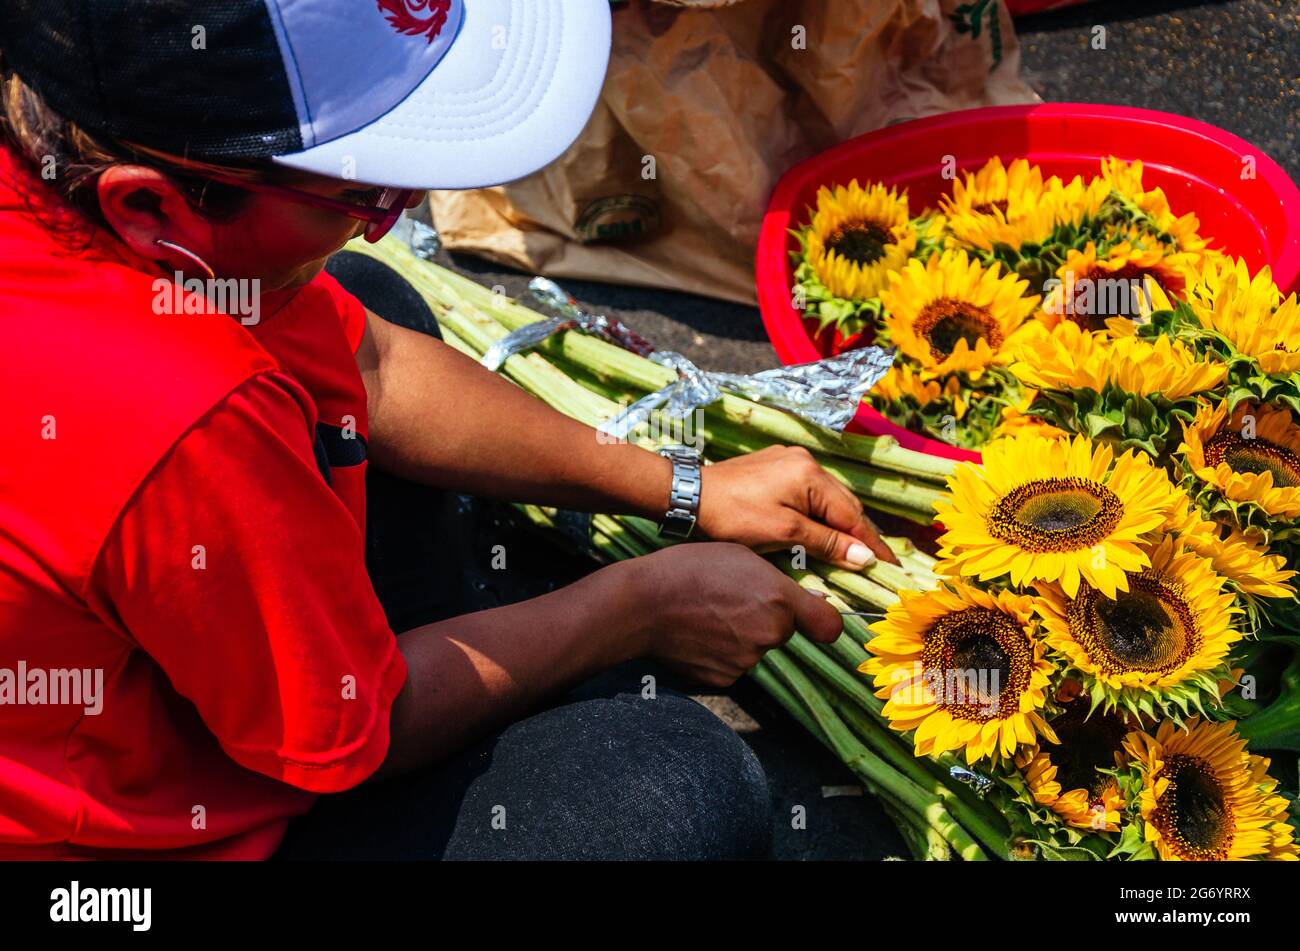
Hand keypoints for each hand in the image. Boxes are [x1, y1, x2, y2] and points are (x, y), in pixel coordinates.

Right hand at [628, 543, 843, 686]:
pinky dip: (721, 653)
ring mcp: (748, 661)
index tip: (819, 618)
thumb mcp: (741, 555)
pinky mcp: (725, 680)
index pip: (829, 625)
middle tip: (732, 600)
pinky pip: (733, 665)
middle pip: (783, 631)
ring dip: (742, 635)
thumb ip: (777, 580)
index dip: (825, 621)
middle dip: (767, 618)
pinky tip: (699, 634)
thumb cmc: (689, 569)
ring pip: (756, 648)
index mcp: (779, 599)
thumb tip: (803, 601)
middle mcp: (770, 633)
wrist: (642, 604)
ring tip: (708, 614)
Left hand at [696, 445, 899, 569]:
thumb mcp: (784, 533)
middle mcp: (805, 461)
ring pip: (827, 500)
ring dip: (840, 526)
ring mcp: (788, 462)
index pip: (852, 515)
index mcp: (811, 474)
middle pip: (843, 505)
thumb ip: (826, 543)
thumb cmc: (733, 517)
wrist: (688, 497)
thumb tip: (864, 558)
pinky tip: (823, 531)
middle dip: (859, 535)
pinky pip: (809, 495)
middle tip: (878, 564)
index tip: (890, 568)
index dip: (871, 545)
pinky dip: (820, 515)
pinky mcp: (773, 469)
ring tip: (854, 553)